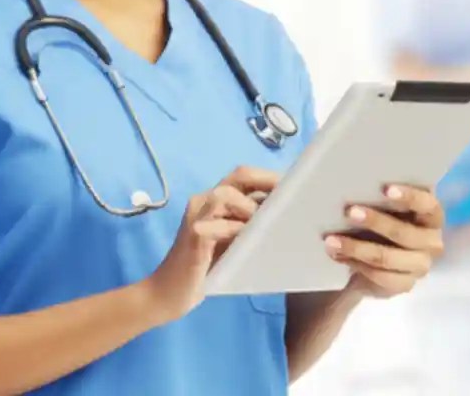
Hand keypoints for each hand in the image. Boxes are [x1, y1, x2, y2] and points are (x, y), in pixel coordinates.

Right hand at [146, 166, 278, 320]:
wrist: (169, 295)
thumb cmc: (207, 271)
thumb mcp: (235, 245)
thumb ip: (252, 228)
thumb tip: (287, 218)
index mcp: (218, 201)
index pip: (248, 176)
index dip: (273, 178)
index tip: (300, 188)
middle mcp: (206, 200)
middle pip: (240, 174)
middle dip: (269, 182)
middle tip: (292, 200)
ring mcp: (197, 214)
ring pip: (226, 193)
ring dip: (251, 207)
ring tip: (268, 225)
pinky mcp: (193, 234)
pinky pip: (215, 221)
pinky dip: (235, 227)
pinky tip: (250, 239)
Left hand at [324, 185, 445, 299]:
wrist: (379, 257)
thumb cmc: (384, 219)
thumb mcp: (387, 206)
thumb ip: (382, 196)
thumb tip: (356, 183)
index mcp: (432, 216)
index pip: (427, 204)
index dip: (409, 197)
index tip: (385, 189)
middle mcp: (432, 242)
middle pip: (403, 234)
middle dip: (375, 222)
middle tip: (349, 212)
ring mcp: (420, 266)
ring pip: (386, 258)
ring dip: (356, 248)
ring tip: (332, 240)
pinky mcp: (405, 284)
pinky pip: (379, 276)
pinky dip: (356, 264)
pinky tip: (338, 255)